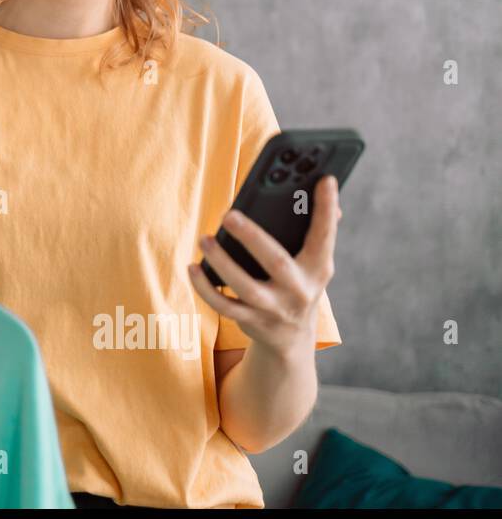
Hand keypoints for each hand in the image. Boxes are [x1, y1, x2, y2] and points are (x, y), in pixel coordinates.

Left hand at [188, 175, 342, 357]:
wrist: (292, 339)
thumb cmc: (297, 284)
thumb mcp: (313, 265)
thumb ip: (316, 232)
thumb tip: (322, 189)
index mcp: (318, 269)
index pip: (324, 235)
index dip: (325, 208)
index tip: (325, 179)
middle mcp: (299, 290)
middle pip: (275, 261)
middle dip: (251, 236)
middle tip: (228, 214)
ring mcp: (275, 309)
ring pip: (245, 286)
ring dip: (221, 261)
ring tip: (204, 239)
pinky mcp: (252, 322)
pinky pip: (224, 305)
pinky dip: (205, 288)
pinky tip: (193, 268)